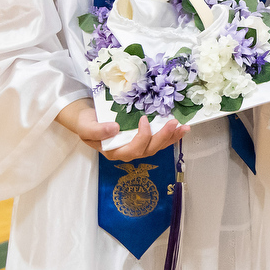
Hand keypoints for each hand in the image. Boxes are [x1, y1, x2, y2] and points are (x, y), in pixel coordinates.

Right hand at [55, 98, 188, 161]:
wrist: (86, 118)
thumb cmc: (85, 123)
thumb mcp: (85, 126)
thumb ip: (98, 130)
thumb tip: (115, 129)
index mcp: (114, 151)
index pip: (132, 150)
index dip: (142, 138)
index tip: (144, 120)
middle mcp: (127, 152)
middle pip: (148, 150)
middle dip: (162, 137)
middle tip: (173, 123)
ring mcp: (135, 146)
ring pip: (156, 147)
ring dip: (171, 138)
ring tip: (183, 128)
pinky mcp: (142, 139)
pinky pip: (158, 140)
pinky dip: (170, 136)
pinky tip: (180, 129)